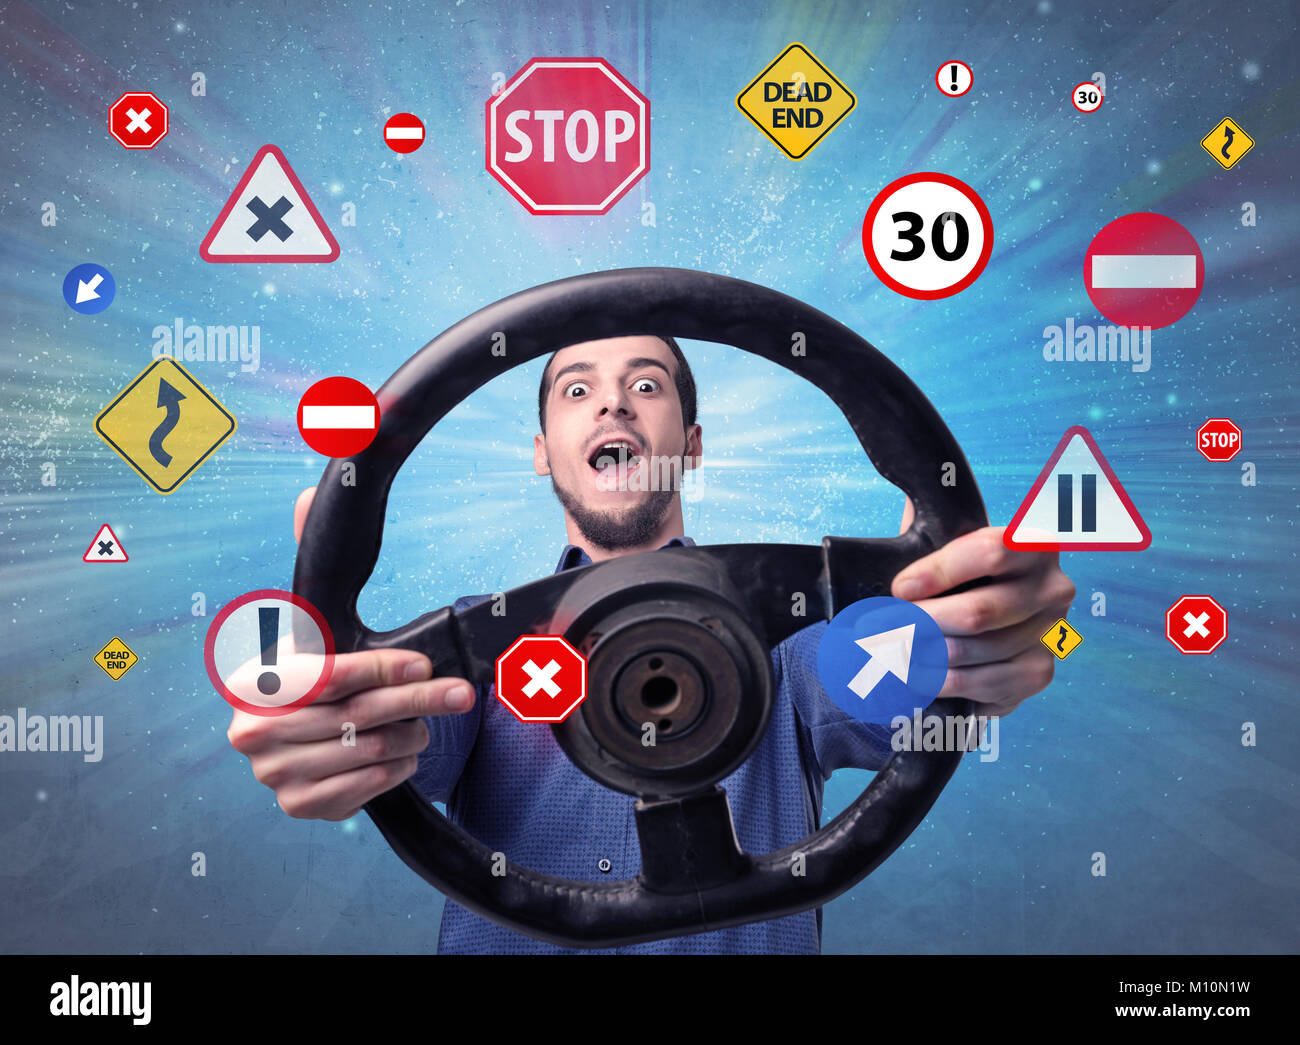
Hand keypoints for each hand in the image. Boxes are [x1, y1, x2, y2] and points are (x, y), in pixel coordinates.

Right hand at [226, 487, 475, 820]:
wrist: (300, 740)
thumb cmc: (316, 673)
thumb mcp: (312, 623)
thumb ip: (308, 557)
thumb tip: (305, 494)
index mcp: (253, 683)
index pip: (328, 676)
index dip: (382, 668)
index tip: (423, 660)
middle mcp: (253, 733)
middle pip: (357, 716)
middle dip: (419, 700)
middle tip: (461, 693)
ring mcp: (274, 776)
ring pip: (370, 752)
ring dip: (413, 735)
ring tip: (430, 719)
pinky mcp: (301, 807)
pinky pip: (369, 787)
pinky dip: (399, 768)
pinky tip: (407, 750)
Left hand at [891, 500, 1075, 716]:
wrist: (983, 622)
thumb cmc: (957, 576)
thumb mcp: (941, 539)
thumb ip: (926, 518)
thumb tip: (904, 490)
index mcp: (1032, 543)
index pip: (990, 553)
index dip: (938, 572)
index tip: (899, 588)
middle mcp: (1053, 587)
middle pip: (977, 613)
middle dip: (917, 624)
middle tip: (879, 629)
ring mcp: (1051, 632)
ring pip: (973, 652)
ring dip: (921, 657)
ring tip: (887, 653)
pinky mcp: (1040, 671)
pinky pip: (983, 685)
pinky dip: (942, 683)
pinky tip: (918, 675)